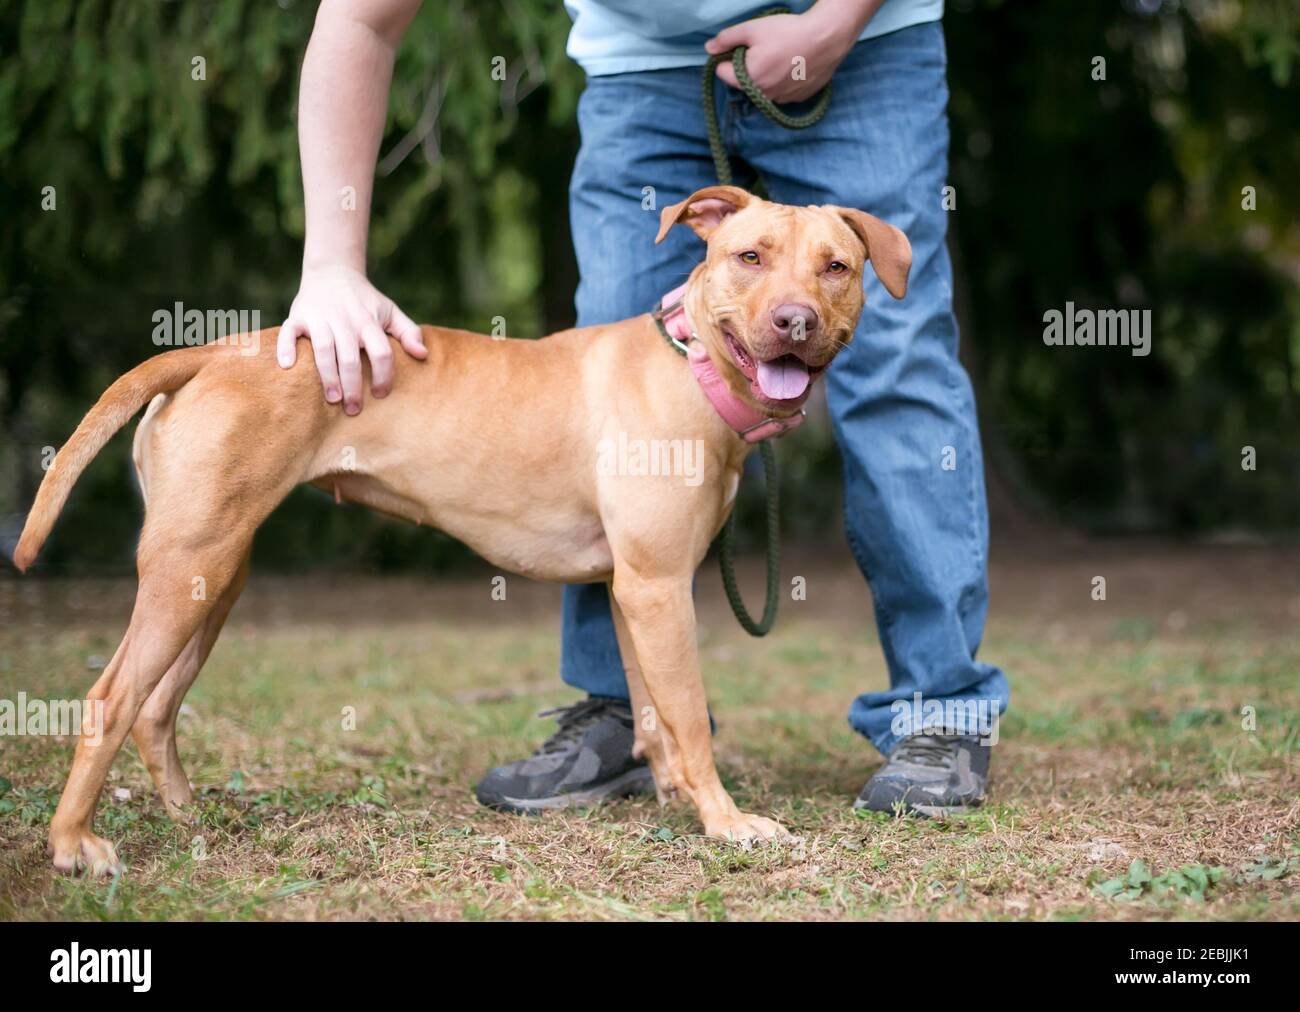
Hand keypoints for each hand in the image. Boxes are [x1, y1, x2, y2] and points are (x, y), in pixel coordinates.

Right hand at [277, 264, 426, 414]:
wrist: (332, 270)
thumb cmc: (365, 300)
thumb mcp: (390, 311)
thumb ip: (408, 332)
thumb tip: (423, 355)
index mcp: (369, 321)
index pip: (381, 352)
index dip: (383, 375)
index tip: (380, 394)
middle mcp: (344, 320)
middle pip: (350, 358)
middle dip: (353, 386)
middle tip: (354, 409)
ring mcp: (319, 317)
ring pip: (323, 350)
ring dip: (328, 376)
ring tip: (333, 399)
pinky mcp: (298, 316)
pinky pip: (289, 332)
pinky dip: (286, 348)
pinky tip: (287, 366)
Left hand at [705, 9, 859, 103]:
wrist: (827, 37)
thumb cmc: (788, 32)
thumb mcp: (753, 28)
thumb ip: (727, 38)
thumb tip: (708, 48)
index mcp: (748, 79)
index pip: (723, 73)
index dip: (728, 57)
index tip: (741, 47)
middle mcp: (763, 95)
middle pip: (743, 82)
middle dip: (747, 68)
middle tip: (764, 49)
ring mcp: (782, 100)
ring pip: (763, 89)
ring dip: (765, 76)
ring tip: (781, 56)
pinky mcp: (798, 99)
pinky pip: (782, 92)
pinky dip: (783, 81)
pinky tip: (793, 66)